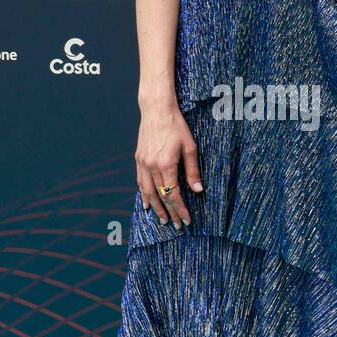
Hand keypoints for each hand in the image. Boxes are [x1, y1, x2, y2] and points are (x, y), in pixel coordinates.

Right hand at [135, 103, 202, 228]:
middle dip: (168, 213)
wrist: (156, 110)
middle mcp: (152, 166)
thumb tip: (198, 190)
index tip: (186, 220)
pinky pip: (140, 182)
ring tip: (161, 220)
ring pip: (148, 192)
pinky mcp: (139, 159)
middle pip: (160, 197)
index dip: (180, 209)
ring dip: (155, 208)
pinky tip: (146, 203)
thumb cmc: (176, 126)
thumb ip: (193, 170)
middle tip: (175, 226)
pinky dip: (143, 195)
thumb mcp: (190, 147)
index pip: (173, 195)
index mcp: (166, 165)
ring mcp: (143, 163)